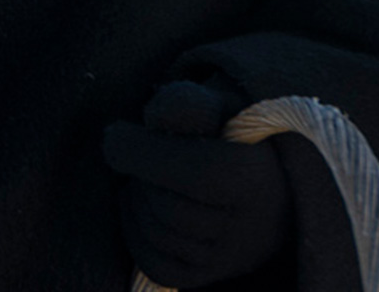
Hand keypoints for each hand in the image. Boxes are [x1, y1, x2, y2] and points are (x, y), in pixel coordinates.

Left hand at [103, 79, 292, 287]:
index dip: (145, 154)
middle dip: (140, 175)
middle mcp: (249, 227)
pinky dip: (135, 235)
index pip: (196, 174)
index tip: (114, 134)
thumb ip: (187, 103)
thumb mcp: (217, 104)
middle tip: (135, 150)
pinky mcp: (211, 274)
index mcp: (255, 177)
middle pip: (170, 208)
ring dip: (135, 201)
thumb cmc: (229, 133)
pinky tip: (136, 204)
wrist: (264, 180)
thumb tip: (154, 119)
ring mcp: (231, 258)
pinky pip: (158, 267)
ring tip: (141, 174)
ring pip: (160, 236)